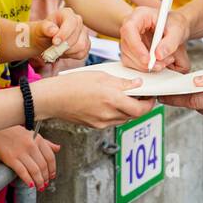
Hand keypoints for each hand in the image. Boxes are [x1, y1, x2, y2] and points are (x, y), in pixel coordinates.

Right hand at [0, 125, 59, 190]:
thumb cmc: (11, 130)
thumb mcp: (30, 133)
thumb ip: (45, 142)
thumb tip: (57, 148)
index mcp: (37, 138)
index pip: (50, 157)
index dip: (52, 169)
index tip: (52, 175)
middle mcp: (31, 145)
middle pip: (43, 166)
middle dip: (46, 177)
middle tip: (45, 183)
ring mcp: (21, 152)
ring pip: (35, 171)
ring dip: (39, 181)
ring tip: (39, 186)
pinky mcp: (11, 159)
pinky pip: (23, 172)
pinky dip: (28, 180)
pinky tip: (30, 185)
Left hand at [32, 7, 89, 59]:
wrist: (44, 40)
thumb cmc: (43, 32)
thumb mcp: (39, 29)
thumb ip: (45, 28)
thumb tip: (53, 30)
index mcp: (67, 13)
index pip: (71, 22)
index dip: (64, 33)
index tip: (55, 42)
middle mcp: (78, 21)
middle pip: (77, 36)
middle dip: (64, 45)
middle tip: (53, 49)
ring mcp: (83, 32)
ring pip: (81, 45)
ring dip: (68, 51)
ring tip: (58, 50)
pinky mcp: (86, 43)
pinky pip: (82, 53)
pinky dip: (72, 55)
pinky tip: (64, 52)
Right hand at [35, 72, 154, 128]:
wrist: (52, 99)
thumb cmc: (72, 84)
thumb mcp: (100, 76)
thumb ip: (121, 83)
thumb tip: (137, 84)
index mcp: (112, 99)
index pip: (140, 109)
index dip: (149, 104)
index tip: (150, 96)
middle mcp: (109, 114)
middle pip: (134, 115)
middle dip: (139, 106)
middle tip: (140, 95)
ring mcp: (102, 122)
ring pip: (124, 119)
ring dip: (128, 110)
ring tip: (123, 97)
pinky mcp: (95, 126)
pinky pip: (112, 121)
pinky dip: (116, 113)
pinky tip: (109, 103)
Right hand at [119, 6, 189, 72]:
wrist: (175, 27)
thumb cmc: (175, 23)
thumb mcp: (177, 31)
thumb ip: (170, 43)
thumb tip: (158, 55)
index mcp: (140, 15)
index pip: (129, 29)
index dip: (136, 46)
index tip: (148, 59)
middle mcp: (131, 26)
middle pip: (127, 46)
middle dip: (143, 60)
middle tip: (160, 64)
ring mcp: (128, 38)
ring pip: (128, 56)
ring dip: (145, 65)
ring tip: (163, 62)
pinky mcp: (130, 48)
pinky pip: (131, 62)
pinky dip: (143, 67)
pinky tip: (157, 63)